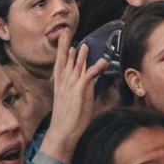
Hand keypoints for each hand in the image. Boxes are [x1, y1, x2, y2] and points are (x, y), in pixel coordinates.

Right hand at [40, 37, 108, 163]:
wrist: (62, 132)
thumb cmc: (68, 117)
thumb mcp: (72, 98)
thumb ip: (79, 85)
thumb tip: (88, 76)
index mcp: (60, 84)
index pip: (60, 63)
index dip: (62, 50)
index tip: (63, 38)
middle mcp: (64, 82)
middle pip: (64, 60)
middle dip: (65, 45)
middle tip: (65, 31)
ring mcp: (71, 86)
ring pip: (77, 65)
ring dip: (82, 54)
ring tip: (85, 43)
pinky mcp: (80, 90)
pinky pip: (90, 75)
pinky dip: (97, 67)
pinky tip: (103, 62)